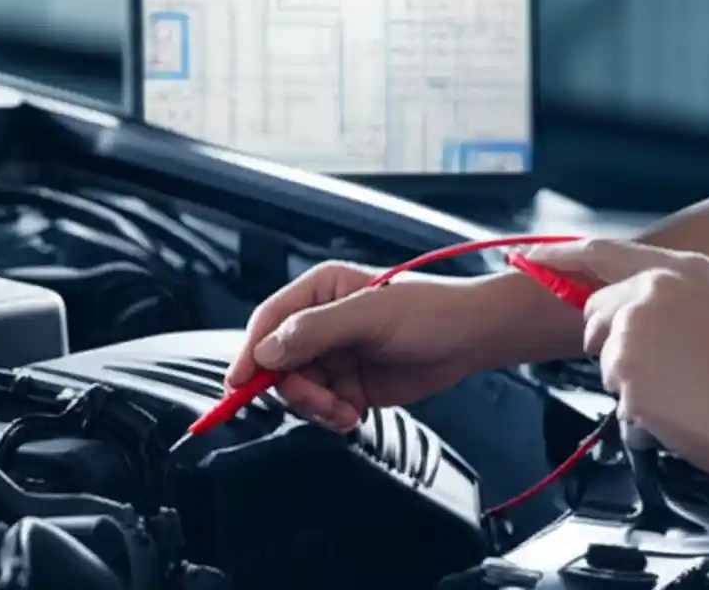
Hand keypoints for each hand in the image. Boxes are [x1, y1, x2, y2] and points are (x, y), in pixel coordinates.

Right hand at [224, 262, 509, 432]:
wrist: (471, 339)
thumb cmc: (427, 312)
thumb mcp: (369, 314)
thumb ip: (314, 331)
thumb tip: (267, 352)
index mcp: (318, 292)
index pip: (268, 322)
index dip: (249, 352)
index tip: (237, 383)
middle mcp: (318, 323)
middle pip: (276, 363)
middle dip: (293, 388)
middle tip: (320, 402)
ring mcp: (332, 356)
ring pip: (297, 389)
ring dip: (315, 407)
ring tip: (344, 411)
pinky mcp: (348, 384)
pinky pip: (321, 407)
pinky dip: (332, 416)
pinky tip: (354, 414)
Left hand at [526, 239, 708, 484]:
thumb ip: (668, 300)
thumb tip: (623, 311)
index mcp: (682, 270)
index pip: (602, 252)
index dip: (558, 255)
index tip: (528, 257)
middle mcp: (653, 290)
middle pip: (596, 313)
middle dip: (613, 342)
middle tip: (666, 369)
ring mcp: (636, 327)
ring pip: (608, 360)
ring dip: (636, 382)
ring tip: (687, 390)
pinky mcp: (627, 367)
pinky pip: (619, 396)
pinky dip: (643, 411)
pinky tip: (682, 410)